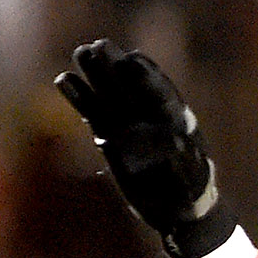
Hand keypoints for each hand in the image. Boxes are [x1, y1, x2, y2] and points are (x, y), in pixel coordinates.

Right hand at [54, 39, 234, 257]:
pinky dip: (80, 97)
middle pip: (132, 86)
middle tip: (100, 46)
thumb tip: (177, 142)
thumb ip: (184, 161)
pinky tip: (64, 80)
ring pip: (110, 94)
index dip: (148, 78)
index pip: (160, 94)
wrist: (177, 211)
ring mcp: (129, 123)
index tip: (133, 61)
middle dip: (117, 66)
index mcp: (176, 120)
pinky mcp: (110, 135)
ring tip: (81, 53)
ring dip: (96, 74)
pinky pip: (93, 112)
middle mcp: (151, 117)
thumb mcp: (193, 181)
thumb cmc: (192, 194)